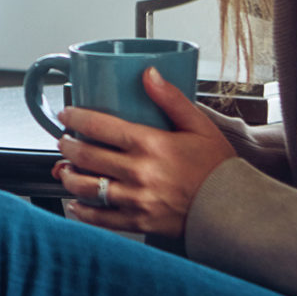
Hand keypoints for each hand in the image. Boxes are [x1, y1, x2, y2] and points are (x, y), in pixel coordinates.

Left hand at [56, 67, 236, 238]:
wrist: (231, 209)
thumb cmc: (216, 167)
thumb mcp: (199, 126)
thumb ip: (171, 99)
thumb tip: (149, 73)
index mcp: (151, 145)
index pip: (100, 126)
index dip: (76, 118)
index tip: (67, 114)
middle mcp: (139, 172)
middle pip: (87, 156)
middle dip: (68, 146)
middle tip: (65, 141)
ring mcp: (137, 199)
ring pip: (87, 186)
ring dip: (69, 176)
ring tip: (65, 169)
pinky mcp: (138, 221)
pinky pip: (100, 218)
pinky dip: (82, 210)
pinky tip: (76, 202)